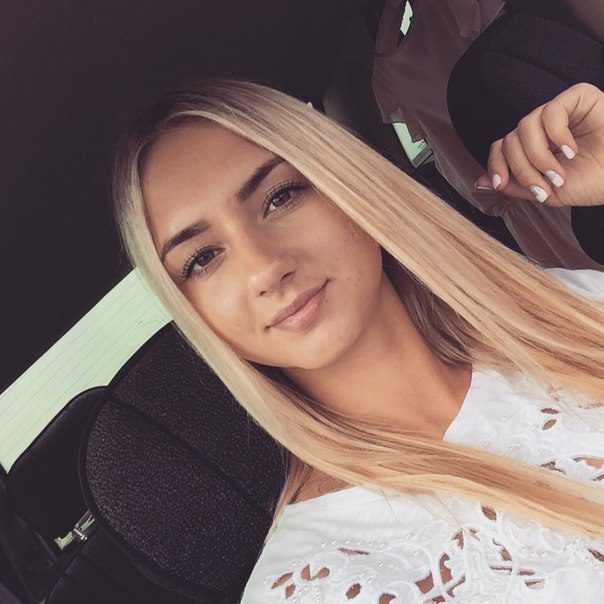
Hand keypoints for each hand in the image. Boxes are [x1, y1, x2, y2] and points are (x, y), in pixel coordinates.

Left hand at [475, 83, 603, 206]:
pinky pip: (551, 111)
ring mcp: (560, 112)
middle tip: (544, 187)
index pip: (501, 147)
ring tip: (558, 173)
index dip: (496, 164)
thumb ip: (514, 186)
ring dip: (538, 156)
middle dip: (522, 168)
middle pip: (510, 140)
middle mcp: (542, 128)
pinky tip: (571, 151)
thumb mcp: (546, 192)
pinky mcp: (579, 98)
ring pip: (525, 126)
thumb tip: (480, 182)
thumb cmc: (592, 183)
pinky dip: (556, 135)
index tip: (500, 183)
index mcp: (533, 147)